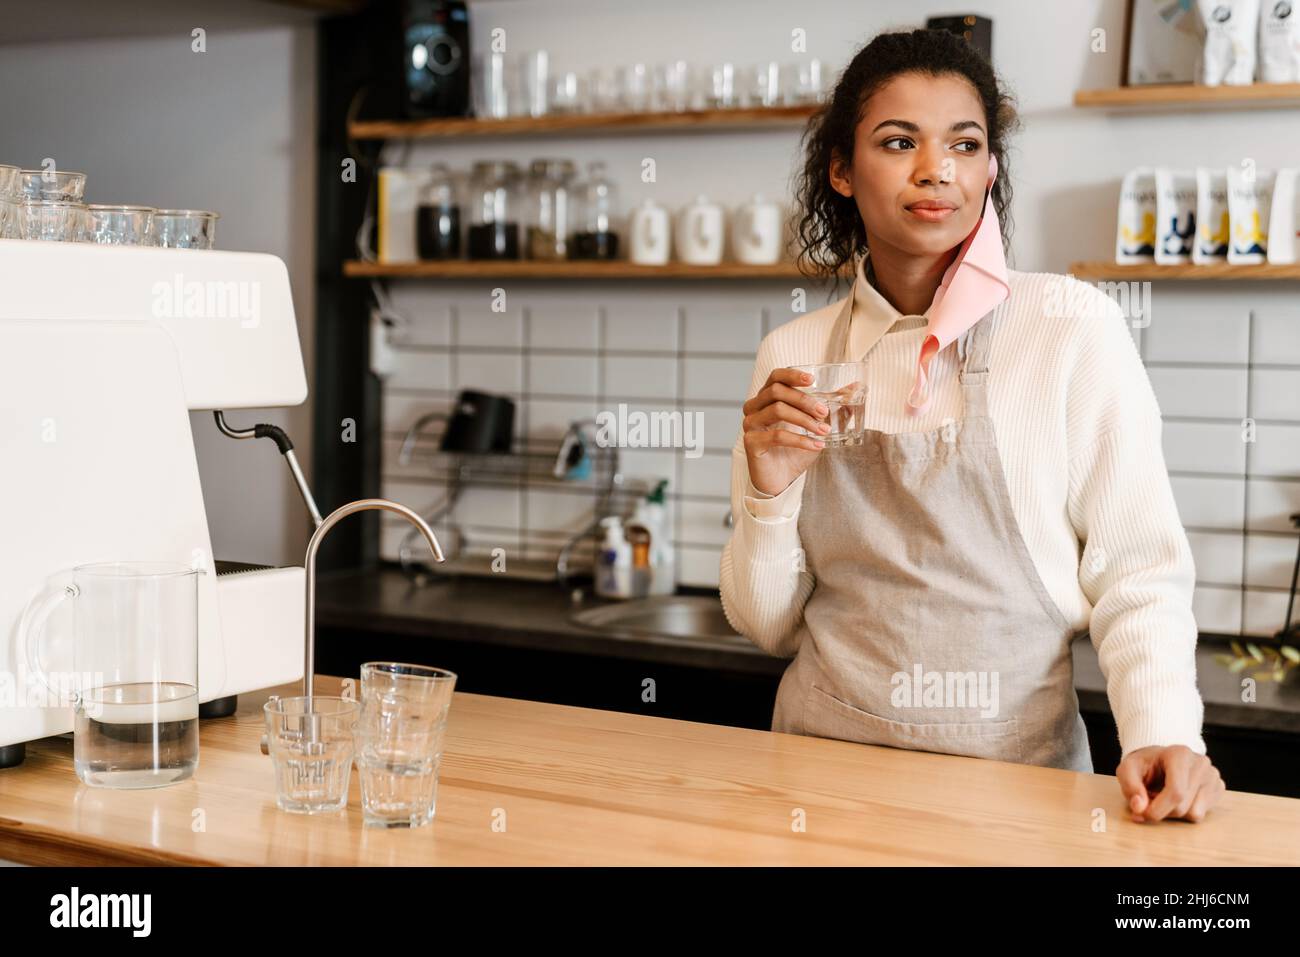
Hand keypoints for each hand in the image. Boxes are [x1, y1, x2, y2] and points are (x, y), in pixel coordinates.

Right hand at [742, 368, 830, 495]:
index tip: (812, 380)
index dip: (792, 375)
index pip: (775, 377)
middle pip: (777, 391)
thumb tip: (855, 387)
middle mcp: (754, 407)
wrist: (782, 480)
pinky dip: (800, 440)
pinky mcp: (751, 442)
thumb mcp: (816, 426)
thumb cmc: (795, 451)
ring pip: (777, 410)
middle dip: (804, 400)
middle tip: (824, 413)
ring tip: (824, 431)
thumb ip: (832, 407)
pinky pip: (777, 435)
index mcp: (767, 398)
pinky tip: (816, 445)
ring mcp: (750, 424)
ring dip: (805, 420)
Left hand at [1116, 745, 1225, 823]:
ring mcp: (1212, 775)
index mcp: (1179, 754)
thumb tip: (1139, 808)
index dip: (1158, 809)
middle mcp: (1201, 763)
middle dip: (1162, 810)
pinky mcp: (1218, 788)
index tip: (1142, 814)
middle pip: (1182, 806)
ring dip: (1173, 812)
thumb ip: (1130, 787)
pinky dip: (1185, 812)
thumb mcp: (1128, 769)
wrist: (1160, 759)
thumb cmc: (1144, 764)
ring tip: (1164, 796)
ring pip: (1194, 813)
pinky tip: (1178, 798)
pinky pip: (1202, 814)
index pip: (1176, 791)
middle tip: (1150, 799)